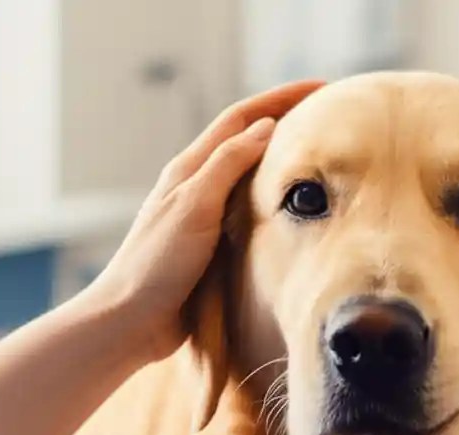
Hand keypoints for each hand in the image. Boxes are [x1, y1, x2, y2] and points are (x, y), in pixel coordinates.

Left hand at [80, 79, 324, 362]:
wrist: (131, 321)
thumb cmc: (156, 265)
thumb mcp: (193, 206)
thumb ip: (227, 165)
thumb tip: (266, 126)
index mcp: (189, 170)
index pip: (241, 118)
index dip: (281, 98)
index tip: (322, 88)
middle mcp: (196, 187)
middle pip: (246, 140)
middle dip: (285, 121)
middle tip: (327, 115)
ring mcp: (203, 217)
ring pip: (248, 176)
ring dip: (280, 158)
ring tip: (318, 155)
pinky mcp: (210, 247)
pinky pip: (248, 211)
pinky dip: (272, 199)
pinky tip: (291, 211)